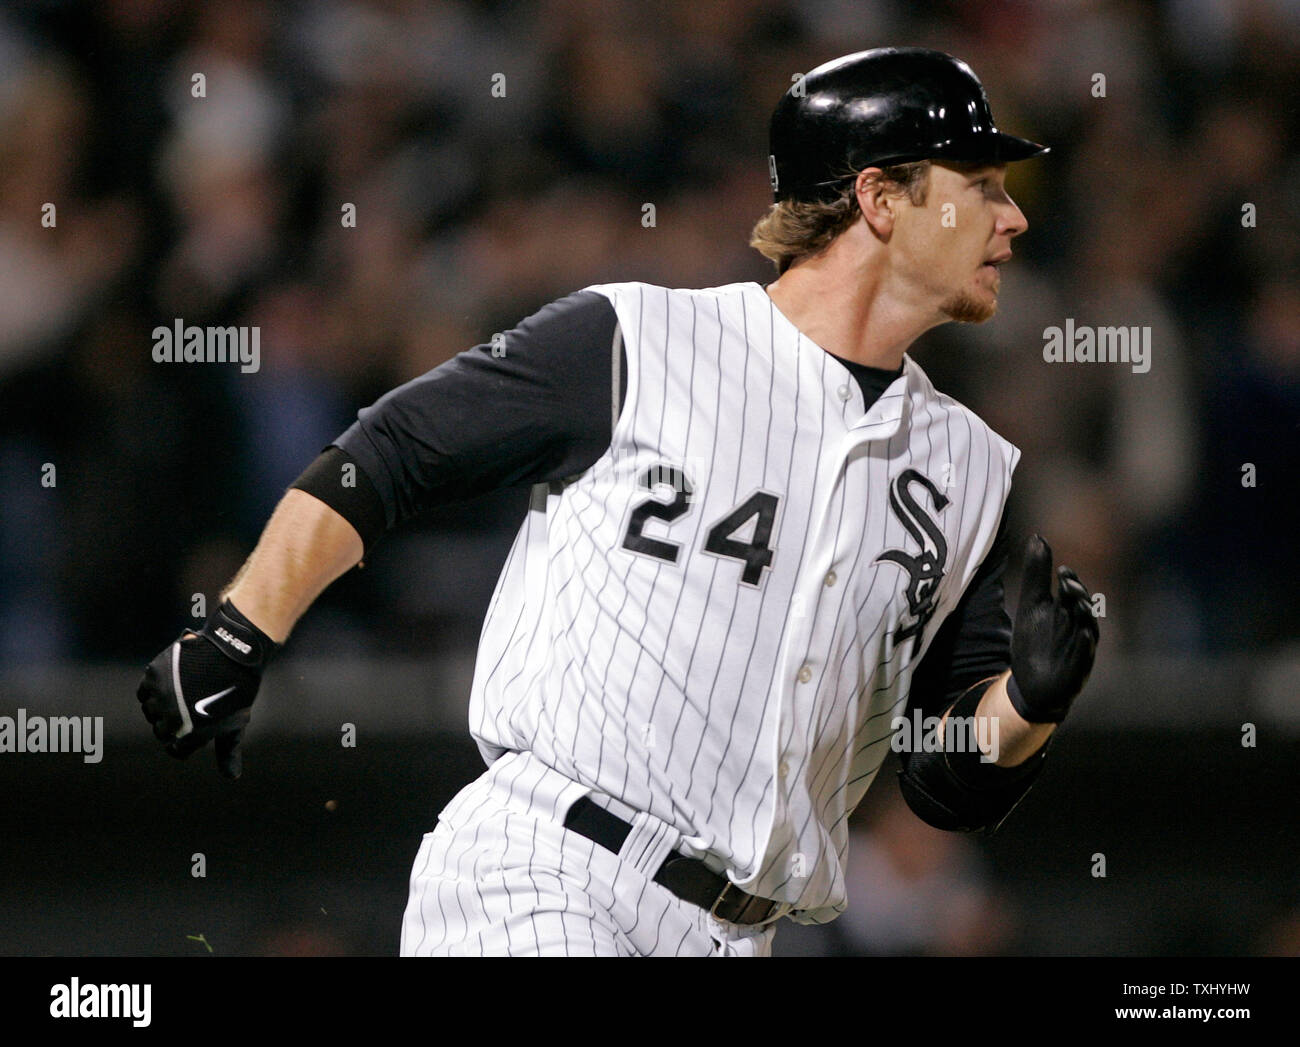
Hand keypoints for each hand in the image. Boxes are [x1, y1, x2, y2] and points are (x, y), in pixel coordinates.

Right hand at [136, 601, 275, 777]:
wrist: (234, 653)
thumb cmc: (238, 691)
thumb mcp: (236, 724)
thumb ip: (228, 752)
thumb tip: (231, 777)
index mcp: (191, 735)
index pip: (175, 750)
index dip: (185, 742)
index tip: (193, 729)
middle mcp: (171, 719)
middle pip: (161, 731)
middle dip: (174, 724)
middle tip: (189, 707)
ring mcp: (160, 697)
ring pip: (149, 711)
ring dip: (161, 707)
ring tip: (181, 694)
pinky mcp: (153, 676)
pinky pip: (144, 692)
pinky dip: (153, 690)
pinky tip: (169, 684)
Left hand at [1007, 535, 1098, 722]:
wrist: (1031, 684)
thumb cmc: (1035, 641)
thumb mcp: (1031, 605)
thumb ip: (1036, 575)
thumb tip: (1038, 537)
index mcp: (1066, 611)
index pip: (1072, 592)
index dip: (1069, 580)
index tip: (1062, 570)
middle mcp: (1078, 628)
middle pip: (1083, 608)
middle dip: (1077, 595)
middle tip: (1067, 582)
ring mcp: (1080, 649)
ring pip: (1088, 630)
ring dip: (1085, 617)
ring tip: (1079, 604)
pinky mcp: (1078, 670)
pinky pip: (1086, 657)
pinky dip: (1085, 646)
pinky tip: (1084, 636)